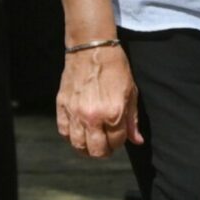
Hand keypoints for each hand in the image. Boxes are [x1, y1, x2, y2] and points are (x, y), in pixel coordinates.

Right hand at [56, 44, 142, 158]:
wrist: (91, 48)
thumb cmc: (114, 68)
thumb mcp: (130, 92)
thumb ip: (132, 120)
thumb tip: (137, 141)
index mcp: (114, 113)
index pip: (116, 143)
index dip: (119, 144)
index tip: (118, 138)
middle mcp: (93, 116)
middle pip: (96, 150)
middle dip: (103, 151)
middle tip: (105, 145)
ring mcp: (75, 112)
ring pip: (77, 145)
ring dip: (86, 148)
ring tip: (90, 142)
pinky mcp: (62, 106)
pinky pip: (63, 131)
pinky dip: (70, 136)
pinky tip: (77, 132)